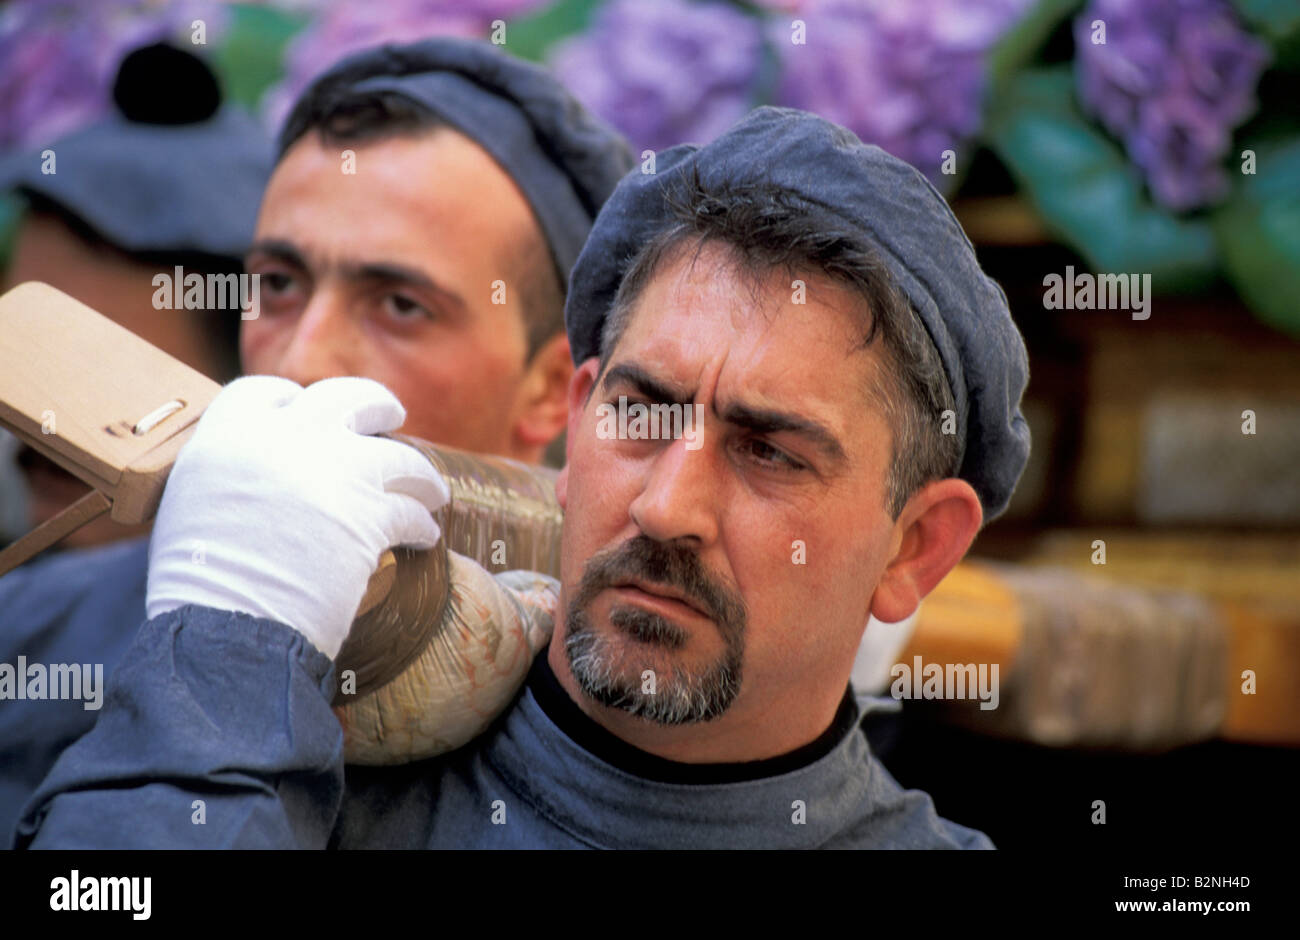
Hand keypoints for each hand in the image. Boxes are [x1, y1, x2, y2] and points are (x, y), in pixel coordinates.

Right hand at [146, 376, 448, 657]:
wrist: (225, 629)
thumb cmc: (199, 584)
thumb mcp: (191, 505)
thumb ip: (228, 475)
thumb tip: (255, 479)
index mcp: (231, 433)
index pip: (266, 392)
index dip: (290, 401)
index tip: (307, 413)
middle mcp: (287, 439)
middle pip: (347, 397)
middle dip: (375, 404)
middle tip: (390, 416)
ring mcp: (334, 472)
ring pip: (400, 455)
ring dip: (419, 475)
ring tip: (430, 491)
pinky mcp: (370, 514)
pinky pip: (412, 511)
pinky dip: (422, 524)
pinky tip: (425, 535)